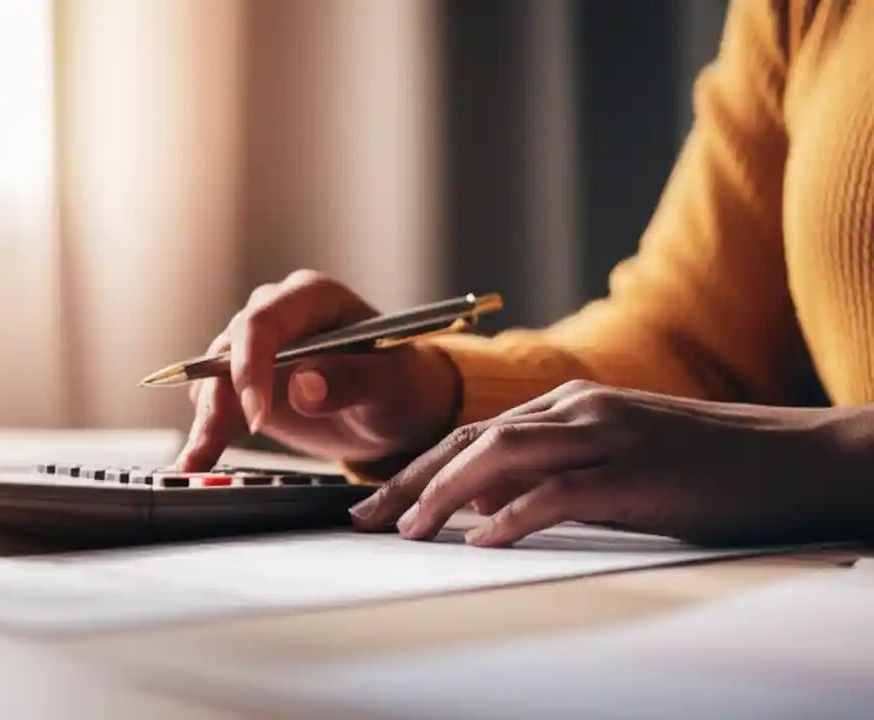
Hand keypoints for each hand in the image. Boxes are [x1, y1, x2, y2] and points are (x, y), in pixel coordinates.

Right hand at [173, 270, 460, 470]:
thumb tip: (304, 385)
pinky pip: (217, 404)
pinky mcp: (247, 383)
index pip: (263, 322)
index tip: (257, 415)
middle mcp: (277, 315)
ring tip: (197, 462)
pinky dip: (207, 433)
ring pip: (214, 378)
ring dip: (204, 421)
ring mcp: (257, 349)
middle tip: (212, 447)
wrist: (396, 409)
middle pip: (229, 350)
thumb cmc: (402, 384)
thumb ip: (353, 380)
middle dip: (218, 400)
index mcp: (313, 298)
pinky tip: (201, 461)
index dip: (251, 366)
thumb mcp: (392, 384)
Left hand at [349, 380, 873, 545]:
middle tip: (365, 518)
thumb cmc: (702, 465)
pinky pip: (560, 491)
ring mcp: (606, 435)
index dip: (416, 467)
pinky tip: (483, 537)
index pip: (471, 433)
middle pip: (470, 439)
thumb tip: (477, 506)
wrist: (792, 458)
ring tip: (408, 529)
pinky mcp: (636, 471)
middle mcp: (577, 409)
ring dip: (445, 493)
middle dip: (409, 479)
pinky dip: (514, 514)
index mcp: (567, 404)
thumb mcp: (609, 466)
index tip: (375, 502)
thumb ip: (545, 478)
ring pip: (501, 455)